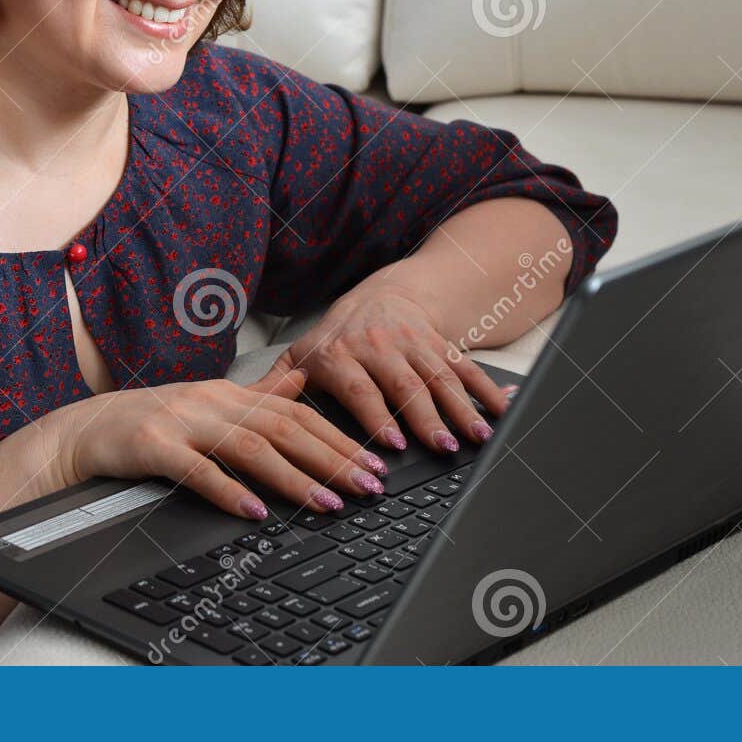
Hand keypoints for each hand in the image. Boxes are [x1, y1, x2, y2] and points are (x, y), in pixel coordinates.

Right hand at [46, 371, 387, 518]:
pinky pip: (196, 470)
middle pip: (284, 429)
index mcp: (231, 394)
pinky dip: (228, 490)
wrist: (82, 430)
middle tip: (368, 486)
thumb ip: (257, 397)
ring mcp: (182, 422)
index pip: (297, 414)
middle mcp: (212, 403)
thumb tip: (303, 384)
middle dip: (332, 459)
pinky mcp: (151, 446)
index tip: (374, 464)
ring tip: (327, 503)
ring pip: (249, 448)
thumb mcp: (209, 404)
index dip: (339, 438)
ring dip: (294, 478)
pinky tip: (254, 511)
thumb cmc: (149, 425)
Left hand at [263, 281, 511, 452]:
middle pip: (406, 385)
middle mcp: (380, 346)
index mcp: (342, 353)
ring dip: (460, 408)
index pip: (360, 387)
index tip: (392, 444)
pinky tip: (501, 412)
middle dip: (426, 418)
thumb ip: (275, 385)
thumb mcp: (303, 355)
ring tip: (475, 436)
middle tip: (442, 448)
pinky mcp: (442, 345)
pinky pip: (467, 367)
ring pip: (439, 378)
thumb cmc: (338, 336)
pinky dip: (486, 390)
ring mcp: (415, 344)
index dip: (377, 415)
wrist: (384, 294)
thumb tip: (240, 412)